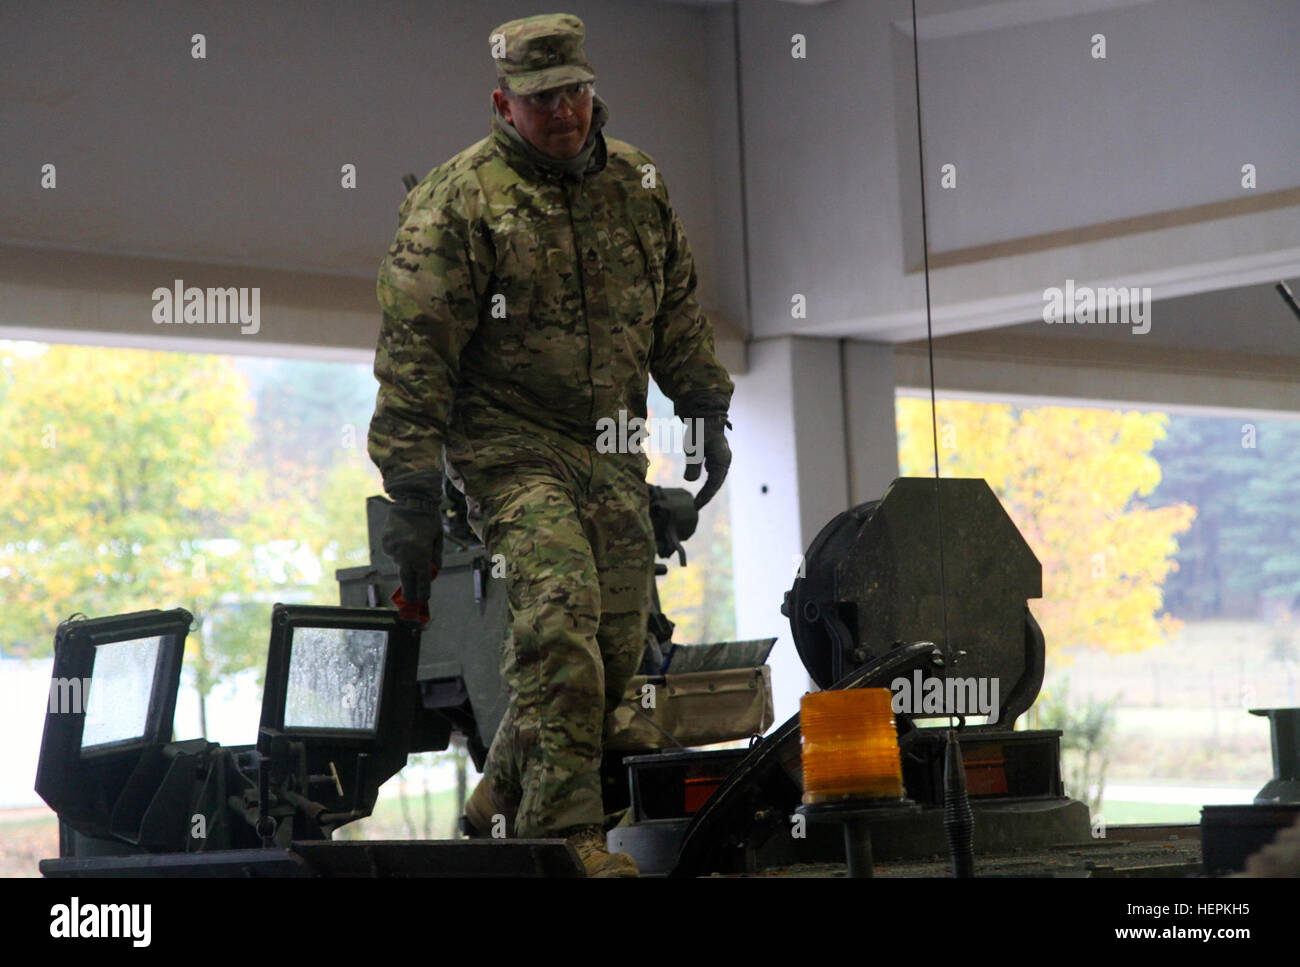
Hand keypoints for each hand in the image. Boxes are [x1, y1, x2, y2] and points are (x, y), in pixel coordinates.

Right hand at [381, 489, 443, 603]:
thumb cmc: (429, 518)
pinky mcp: (385, 544)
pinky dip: (399, 551)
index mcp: (421, 556)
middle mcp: (406, 556)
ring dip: (406, 563)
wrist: (410, 499)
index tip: (424, 599)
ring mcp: (393, 550)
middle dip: (409, 591)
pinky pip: (393, 552)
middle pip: (407, 580)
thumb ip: (436, 556)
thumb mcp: (438, 538)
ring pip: (400, 564)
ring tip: (412, 547)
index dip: (424, 591)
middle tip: (411, 600)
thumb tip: (433, 570)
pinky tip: (404, 539)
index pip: (423, 581)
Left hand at [683, 415, 730, 509]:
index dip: (705, 496)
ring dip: (708, 489)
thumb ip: (693, 464)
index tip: (696, 506)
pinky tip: (703, 485)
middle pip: (717, 483)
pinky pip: (713, 472)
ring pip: (716, 478)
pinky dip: (708, 480)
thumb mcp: (694, 447)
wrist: (705, 413)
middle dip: (707, 495)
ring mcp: (722, 457)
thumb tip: (690, 481)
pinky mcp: (717, 455)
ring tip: (698, 500)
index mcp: (722, 459)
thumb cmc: (700, 429)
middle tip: (696, 506)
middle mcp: (725, 460)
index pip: (714, 483)